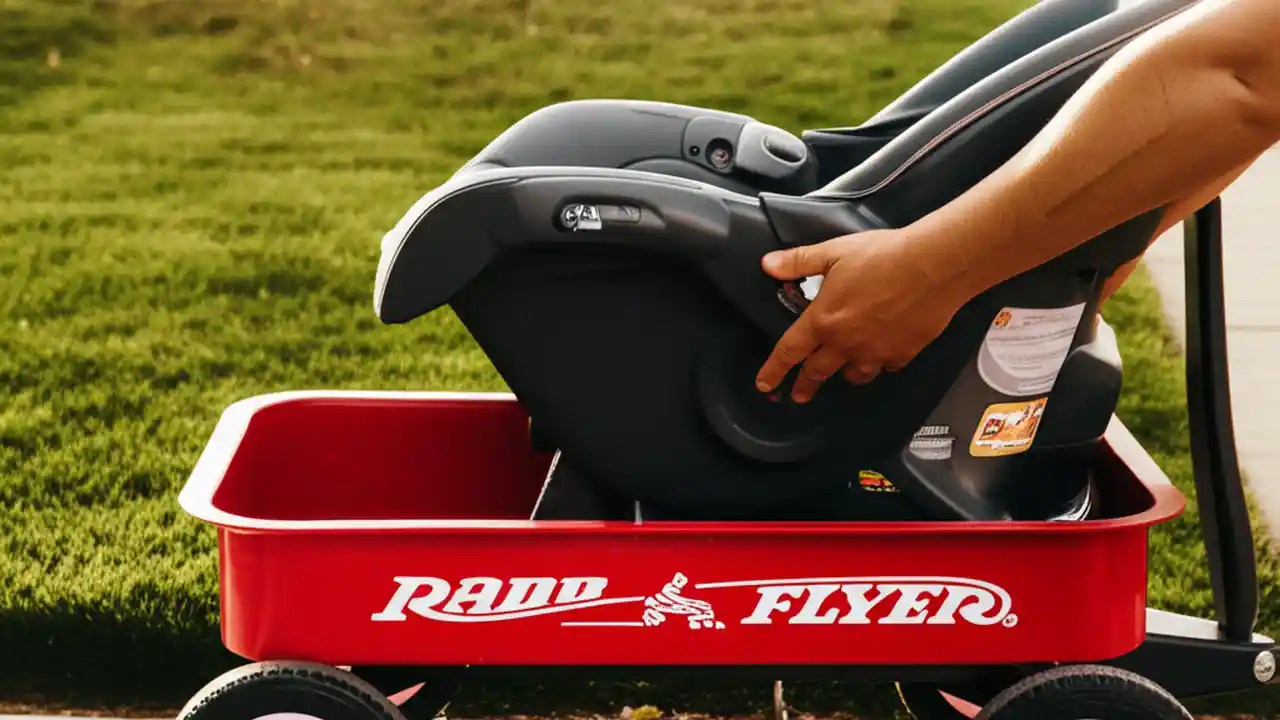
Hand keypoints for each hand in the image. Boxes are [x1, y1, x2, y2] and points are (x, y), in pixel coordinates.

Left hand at [754, 229, 971, 402]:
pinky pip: (886, 367)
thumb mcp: (834, 251)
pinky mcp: (902, 353)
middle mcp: (846, 343)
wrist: (933, 266)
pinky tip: (881, 357)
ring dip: (843, 375)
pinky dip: (880, 364)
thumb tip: (768, 264)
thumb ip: (799, 261)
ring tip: (840, 374)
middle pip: (818, 372)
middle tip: (798, 394)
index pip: (789, 351)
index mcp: (823, 320)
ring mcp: (875, 352)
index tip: (764, 385)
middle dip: (805, 385)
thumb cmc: (883, 255)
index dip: (774, 370)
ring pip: (853, 375)